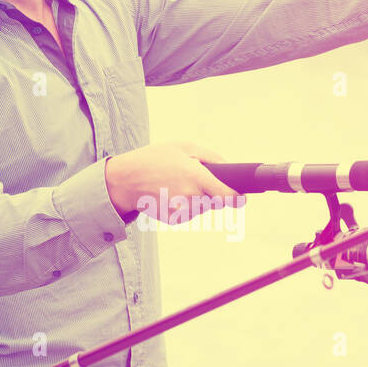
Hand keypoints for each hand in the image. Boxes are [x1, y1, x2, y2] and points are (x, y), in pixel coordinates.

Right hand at [104, 142, 245, 221]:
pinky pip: (190, 213)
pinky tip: (171, 194)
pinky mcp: (174, 220)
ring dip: (198, 198)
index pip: (227, 196)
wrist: (125, 180)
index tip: (242, 198)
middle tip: (195, 180)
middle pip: (216, 201)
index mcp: (196, 177)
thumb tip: (229, 168)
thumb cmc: (155, 158)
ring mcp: (182, 211)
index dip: (237, 198)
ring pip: (203, 207)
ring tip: (178, 184)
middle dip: (213, 192)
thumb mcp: (184, 147)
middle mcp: (191, 197)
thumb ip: (211, 156)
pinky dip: (186, 204)